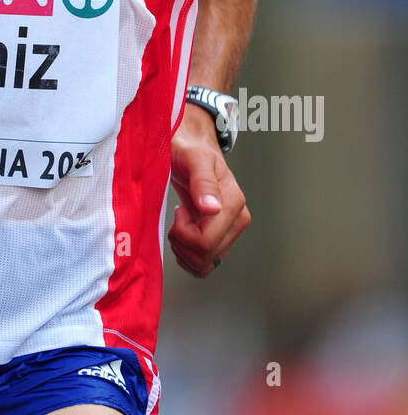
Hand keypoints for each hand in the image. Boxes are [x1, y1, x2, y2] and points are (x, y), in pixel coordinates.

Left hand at [167, 103, 250, 276]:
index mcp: (234, 203)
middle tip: (178, 216)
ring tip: (180, 224)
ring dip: (183, 250)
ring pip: (203, 264)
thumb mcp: (192, 158)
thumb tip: (213, 208)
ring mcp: (229, 232)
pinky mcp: (219, 239)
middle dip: (182, 241)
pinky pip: (203, 265)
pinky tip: (182, 235)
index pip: (206, 243)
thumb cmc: (189, 150)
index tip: (179, 211)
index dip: (183, 233)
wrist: (189, 148)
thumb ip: (202, 181)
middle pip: (204, 256)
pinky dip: (187, 256)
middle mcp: (236, 220)